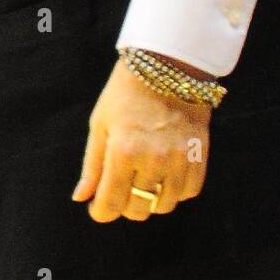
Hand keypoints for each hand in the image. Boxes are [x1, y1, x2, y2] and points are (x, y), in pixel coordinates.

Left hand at [72, 58, 210, 221]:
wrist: (166, 66)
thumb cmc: (125, 93)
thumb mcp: (100, 124)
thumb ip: (92, 165)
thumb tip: (81, 198)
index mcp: (123, 151)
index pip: (111, 203)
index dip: (101, 212)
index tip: (97, 208)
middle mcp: (153, 160)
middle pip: (138, 209)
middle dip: (124, 206)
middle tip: (119, 189)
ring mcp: (179, 160)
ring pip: (164, 206)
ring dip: (150, 200)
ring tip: (142, 180)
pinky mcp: (198, 156)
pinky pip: (188, 193)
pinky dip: (175, 192)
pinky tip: (164, 176)